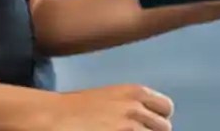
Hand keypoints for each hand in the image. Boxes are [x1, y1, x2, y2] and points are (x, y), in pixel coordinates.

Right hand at [44, 84, 174, 130]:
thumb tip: (146, 121)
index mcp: (135, 92)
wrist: (52, 117)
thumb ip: (132, 106)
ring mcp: (129, 128)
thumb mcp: (111, 97)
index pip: (166, 109)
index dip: (158, 120)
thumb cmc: (76, 109)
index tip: (148, 127)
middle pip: (164, 128)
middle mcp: (135, 109)